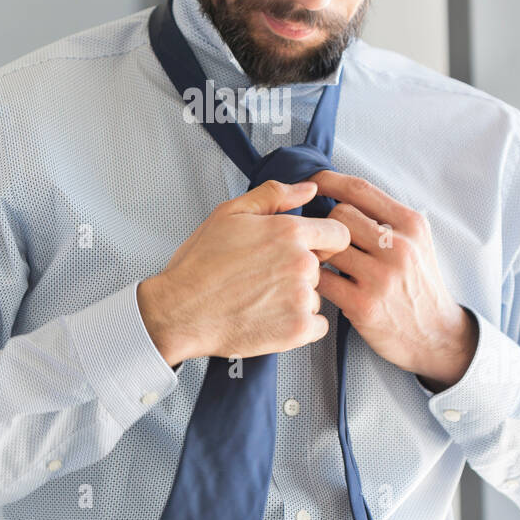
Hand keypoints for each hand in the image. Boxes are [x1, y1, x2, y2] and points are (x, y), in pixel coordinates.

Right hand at [137, 180, 350, 366]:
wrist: (180, 310)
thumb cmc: (200, 265)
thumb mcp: (230, 213)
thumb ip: (275, 196)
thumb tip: (309, 189)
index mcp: (290, 232)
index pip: (339, 233)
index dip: (324, 240)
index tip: (308, 249)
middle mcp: (301, 264)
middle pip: (323, 267)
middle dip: (300, 271)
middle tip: (266, 276)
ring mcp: (301, 298)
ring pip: (317, 297)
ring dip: (297, 299)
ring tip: (261, 298)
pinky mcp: (298, 330)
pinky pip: (317, 326)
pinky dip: (298, 326)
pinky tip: (271, 318)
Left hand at [310, 170, 477, 390]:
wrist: (436, 334)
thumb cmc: (418, 284)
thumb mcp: (417, 241)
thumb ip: (386, 217)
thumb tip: (339, 192)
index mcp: (411, 224)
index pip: (360, 189)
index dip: (328, 181)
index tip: (311, 183)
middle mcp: (398, 246)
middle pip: (338, 215)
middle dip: (327, 225)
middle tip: (327, 240)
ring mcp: (381, 276)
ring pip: (328, 245)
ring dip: (320, 253)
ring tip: (326, 263)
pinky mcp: (363, 305)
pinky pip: (322, 279)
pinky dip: (316, 279)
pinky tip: (324, 284)